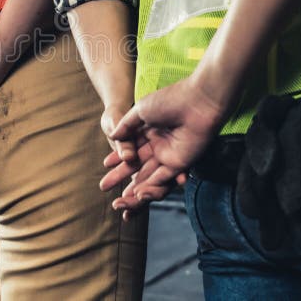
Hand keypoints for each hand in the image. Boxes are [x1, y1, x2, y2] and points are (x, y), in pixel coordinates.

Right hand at [101, 74, 224, 216]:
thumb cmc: (170, 101)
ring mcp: (168, 155)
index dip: (118, 158)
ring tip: (119, 200)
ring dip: (133, 189)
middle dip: (120, 176)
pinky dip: (149, 188)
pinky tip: (136, 193)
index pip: (131, 148)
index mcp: (149, 130)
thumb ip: (126, 125)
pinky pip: (162, 179)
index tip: (105, 165)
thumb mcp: (140, 110)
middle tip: (103, 186)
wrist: (197, 103)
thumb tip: (112, 136)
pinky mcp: (179, 164)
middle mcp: (158, 144)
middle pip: (136, 165)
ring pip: (148, 176)